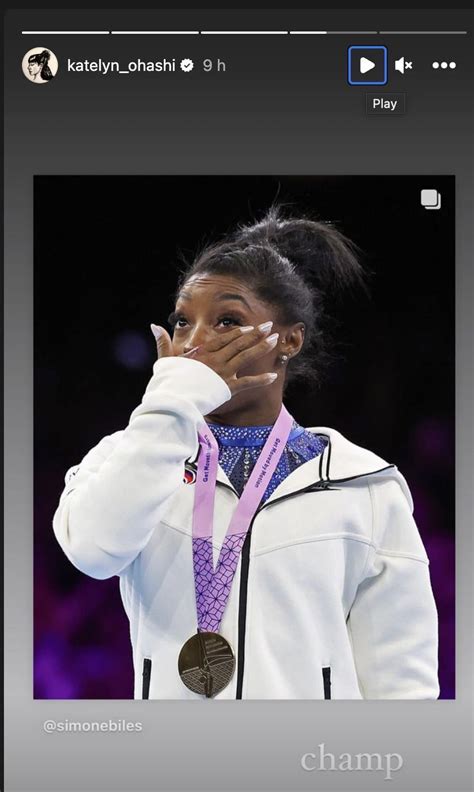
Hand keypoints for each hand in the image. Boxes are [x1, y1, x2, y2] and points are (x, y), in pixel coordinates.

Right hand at [150, 322, 278, 396]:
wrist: (173, 401)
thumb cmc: (167, 383)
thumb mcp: (164, 360)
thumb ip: (163, 343)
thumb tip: (154, 326)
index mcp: (202, 352)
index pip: (224, 338)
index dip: (239, 332)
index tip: (250, 327)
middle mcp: (215, 360)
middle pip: (239, 344)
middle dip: (256, 334)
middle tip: (269, 325)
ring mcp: (223, 373)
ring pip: (246, 357)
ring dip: (262, 347)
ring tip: (276, 339)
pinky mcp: (228, 388)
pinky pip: (248, 383)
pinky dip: (261, 380)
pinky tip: (274, 375)